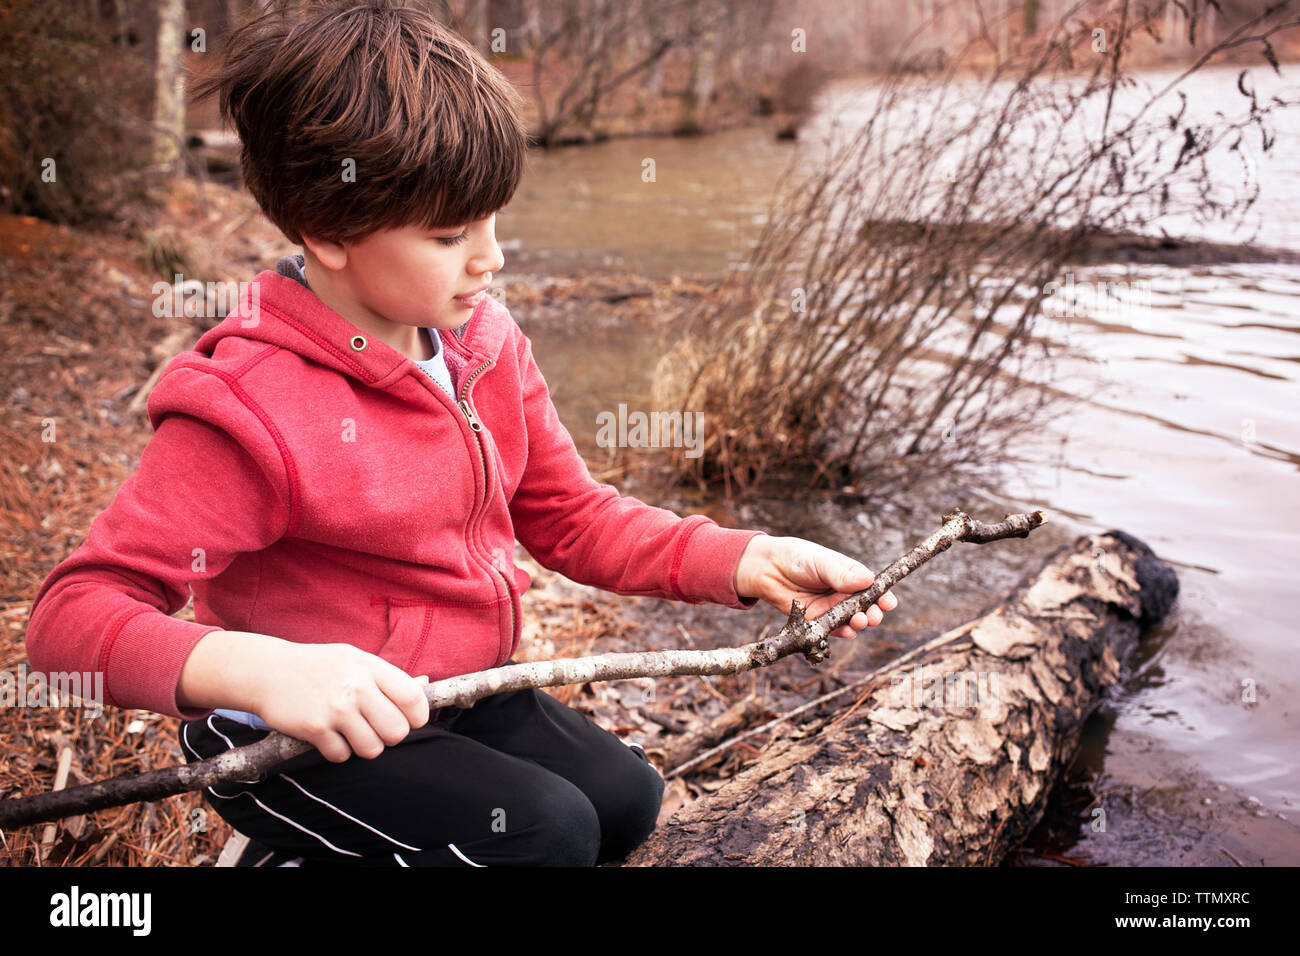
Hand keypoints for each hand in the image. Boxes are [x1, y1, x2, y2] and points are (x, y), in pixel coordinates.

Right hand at [249, 642, 431, 762]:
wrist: (267, 671)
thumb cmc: (318, 666)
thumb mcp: (354, 659)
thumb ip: (387, 676)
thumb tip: (425, 684)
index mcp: (370, 667)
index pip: (413, 699)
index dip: (417, 717)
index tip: (409, 721)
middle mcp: (356, 687)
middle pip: (397, 731)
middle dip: (390, 737)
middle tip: (376, 730)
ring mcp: (335, 709)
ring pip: (372, 749)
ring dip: (364, 747)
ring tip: (352, 734)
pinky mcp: (315, 729)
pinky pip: (342, 756)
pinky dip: (338, 752)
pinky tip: (329, 737)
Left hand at [733, 534, 898, 638]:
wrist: (768, 570)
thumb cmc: (797, 558)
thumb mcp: (821, 562)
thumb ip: (842, 574)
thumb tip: (869, 580)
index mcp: (850, 575)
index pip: (873, 588)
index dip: (883, 596)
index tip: (889, 602)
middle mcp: (844, 593)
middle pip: (866, 607)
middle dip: (874, 613)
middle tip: (875, 615)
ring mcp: (832, 607)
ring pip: (852, 620)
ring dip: (860, 623)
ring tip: (860, 621)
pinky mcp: (818, 621)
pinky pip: (834, 630)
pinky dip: (842, 632)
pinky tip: (848, 632)